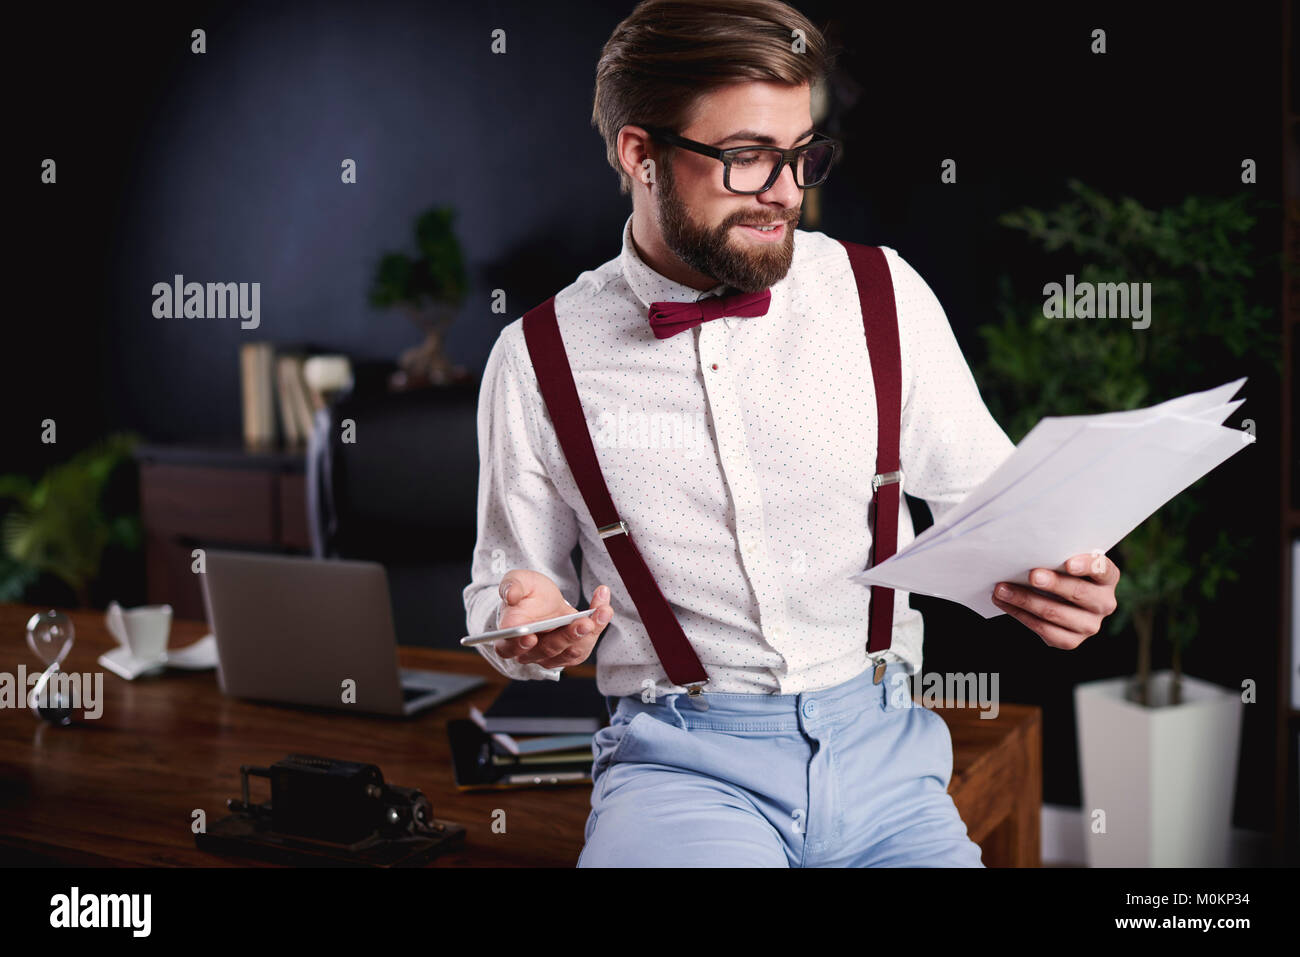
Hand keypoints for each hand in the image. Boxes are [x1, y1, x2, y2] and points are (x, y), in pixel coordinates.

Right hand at [493, 568, 614, 667]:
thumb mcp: (518, 581)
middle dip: (567, 636)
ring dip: (588, 634)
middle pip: (547, 650)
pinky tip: (603, 608)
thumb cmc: (526, 593)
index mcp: (509, 635)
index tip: (530, 637)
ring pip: (570, 652)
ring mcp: (551, 655)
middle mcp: (529, 651)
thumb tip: (510, 595)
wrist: (543, 600)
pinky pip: (585, 644)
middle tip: (584, 623)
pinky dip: (597, 626)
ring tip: (602, 611)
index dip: (519, 645)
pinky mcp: (570, 652)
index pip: (509, 647)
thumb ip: (512, 586)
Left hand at [990, 552, 1119, 648]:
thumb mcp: (1063, 560)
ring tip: (1002, 589)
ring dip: (1025, 600)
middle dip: (1052, 584)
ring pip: (1055, 613)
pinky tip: (1005, 604)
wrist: (1058, 599)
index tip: (1069, 563)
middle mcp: (1104, 603)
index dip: (1087, 566)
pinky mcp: (1072, 641)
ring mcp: (1090, 625)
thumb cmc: (1058, 571)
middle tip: (1031, 575)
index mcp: (1107, 578)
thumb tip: (1026, 551)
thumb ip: (1055, 556)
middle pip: (1078, 593)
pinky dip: (1020, 615)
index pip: (1102, 569)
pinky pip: (1044, 629)